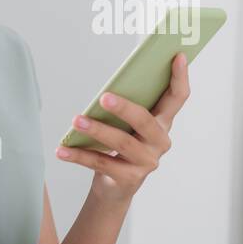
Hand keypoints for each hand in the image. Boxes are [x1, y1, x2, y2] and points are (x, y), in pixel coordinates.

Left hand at [55, 52, 190, 203]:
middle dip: (125, 108)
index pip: (178, 97)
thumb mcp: (127, 125)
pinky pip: (102, 164)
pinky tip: (63, 149)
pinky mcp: (130, 179)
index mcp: (163, 122)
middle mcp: (160, 142)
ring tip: (76, 121)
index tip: (177, 55)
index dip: (180, 77)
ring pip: (122, 143)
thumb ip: (127, 106)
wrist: (114, 187)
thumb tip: (108, 88)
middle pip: (146, 122)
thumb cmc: (120, 147)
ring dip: (97, 130)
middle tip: (104, 97)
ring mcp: (147, 162)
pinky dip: (80, 156)